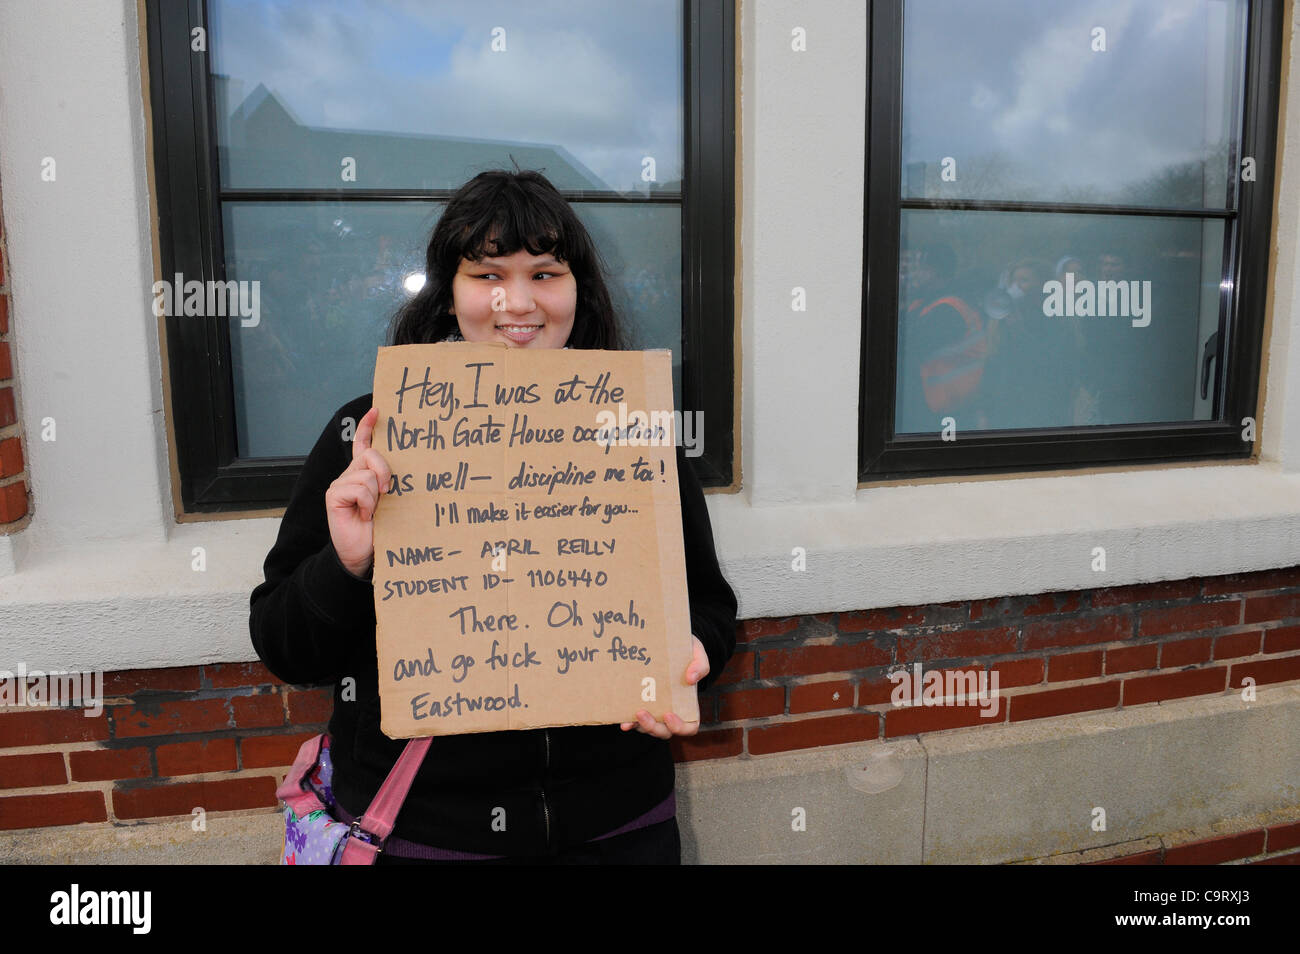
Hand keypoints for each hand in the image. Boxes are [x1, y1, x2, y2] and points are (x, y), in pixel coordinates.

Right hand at [325, 407, 391, 578]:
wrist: (363, 553)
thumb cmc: (380, 527)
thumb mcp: (390, 501)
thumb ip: (390, 481)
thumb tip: (402, 471)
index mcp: (364, 474)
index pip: (363, 444)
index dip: (368, 426)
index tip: (377, 409)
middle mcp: (350, 475)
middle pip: (371, 455)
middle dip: (385, 472)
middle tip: (388, 493)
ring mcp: (340, 484)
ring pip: (367, 475)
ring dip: (375, 497)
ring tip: (372, 513)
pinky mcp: (334, 495)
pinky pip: (359, 489)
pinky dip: (366, 504)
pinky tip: (362, 516)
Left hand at [620, 635, 708, 738]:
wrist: (670, 643)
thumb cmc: (686, 651)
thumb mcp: (698, 654)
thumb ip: (700, 665)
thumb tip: (690, 679)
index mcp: (688, 705)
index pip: (689, 727)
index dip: (679, 727)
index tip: (668, 715)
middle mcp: (672, 711)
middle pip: (665, 731)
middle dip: (653, 727)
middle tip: (641, 713)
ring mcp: (656, 710)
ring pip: (648, 728)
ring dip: (639, 725)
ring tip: (629, 717)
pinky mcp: (642, 704)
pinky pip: (636, 719)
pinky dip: (629, 721)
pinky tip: (622, 718)